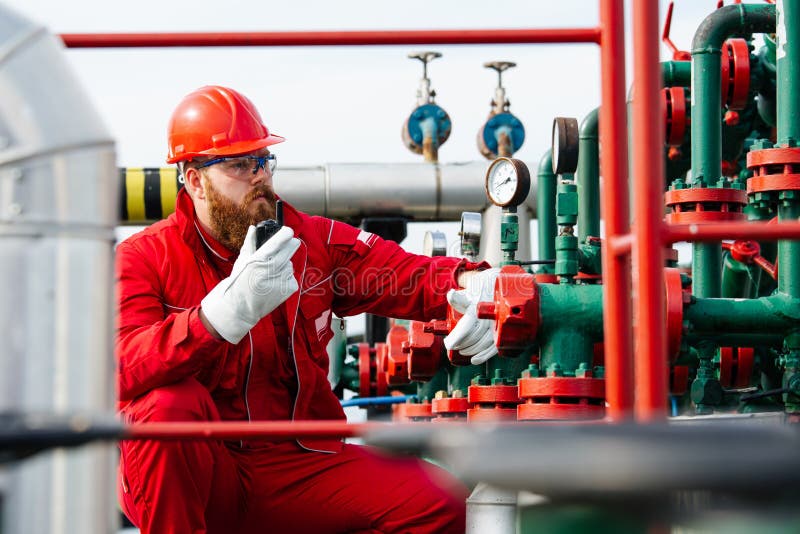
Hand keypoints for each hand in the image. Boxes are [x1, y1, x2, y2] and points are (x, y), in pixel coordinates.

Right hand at [201, 225, 299, 343]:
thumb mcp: (242, 261)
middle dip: (289, 244)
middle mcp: (274, 268)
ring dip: (283, 265)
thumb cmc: (239, 282)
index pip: (281, 239)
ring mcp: (283, 279)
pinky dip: (284, 278)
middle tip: (282, 247)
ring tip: (269, 274)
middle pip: (292, 247)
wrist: (240, 308)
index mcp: (260, 258)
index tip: (286, 231)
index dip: (286, 233)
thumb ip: (250, 243)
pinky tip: (273, 284)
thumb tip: (253, 228)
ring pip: (290, 263)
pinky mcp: (290, 289)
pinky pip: (291, 276)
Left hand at [443, 268, 499, 364]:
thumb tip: (451, 294)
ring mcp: (496, 325)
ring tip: (462, 351)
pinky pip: (494, 347)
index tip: (448, 343)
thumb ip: (457, 298)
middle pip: (473, 338)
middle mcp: (488, 317)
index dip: (456, 339)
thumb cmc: (480, 291)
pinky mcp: (502, 331)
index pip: (466, 328)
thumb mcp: (467, 293)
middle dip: (461, 344)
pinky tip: (475, 360)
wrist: (499, 288)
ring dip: (470, 350)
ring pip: (483, 344)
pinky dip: (484, 356)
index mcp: (477, 308)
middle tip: (452, 345)